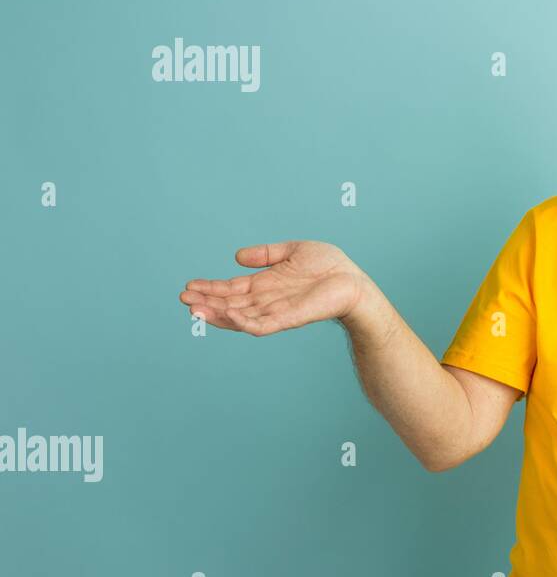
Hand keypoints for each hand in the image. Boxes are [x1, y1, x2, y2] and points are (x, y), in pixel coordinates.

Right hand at [179, 241, 367, 336]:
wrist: (354, 281)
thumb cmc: (330, 266)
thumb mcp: (293, 251)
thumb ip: (266, 254)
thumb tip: (236, 256)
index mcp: (266, 284)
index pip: (231, 289)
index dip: (210, 288)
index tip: (189, 285)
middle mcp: (266, 300)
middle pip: (229, 304)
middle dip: (205, 302)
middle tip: (182, 297)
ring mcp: (276, 312)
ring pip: (239, 317)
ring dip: (216, 314)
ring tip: (193, 309)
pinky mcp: (288, 320)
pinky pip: (260, 325)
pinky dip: (242, 322)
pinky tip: (226, 314)